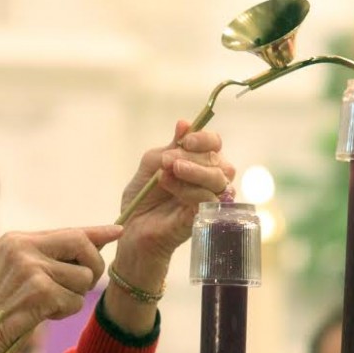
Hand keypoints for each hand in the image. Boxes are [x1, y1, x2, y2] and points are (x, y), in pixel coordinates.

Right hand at [0, 225, 122, 352]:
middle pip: (81, 244)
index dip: (96, 232)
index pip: (67, 231)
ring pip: (82, 277)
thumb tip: (99, 241)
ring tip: (50, 304)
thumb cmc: (6, 307)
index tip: (118, 230)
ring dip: (74, 296)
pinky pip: (74, 300)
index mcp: (17, 240)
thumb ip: (53, 256)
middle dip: (93, 265)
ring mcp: (29, 268)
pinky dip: (66, 312)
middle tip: (86, 283)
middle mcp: (21, 248)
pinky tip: (44, 315)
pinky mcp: (39, 291)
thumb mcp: (23, 272)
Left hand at [117, 120, 235, 268]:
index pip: (215, 145)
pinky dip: (188, 189)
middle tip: (169, 161)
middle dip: (195, 157)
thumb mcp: (152, 165)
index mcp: (199, 164)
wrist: (132, 227)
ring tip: (169, 172)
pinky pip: (208, 200)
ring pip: (219, 180)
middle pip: (221, 163)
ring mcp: (209, 200)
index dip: (204, 139)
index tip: (185, 140)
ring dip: (193, 172)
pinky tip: (168, 184)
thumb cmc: (143, 198)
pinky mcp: (204, 217)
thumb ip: (169, 147)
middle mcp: (209, 181)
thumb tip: (184, 124)